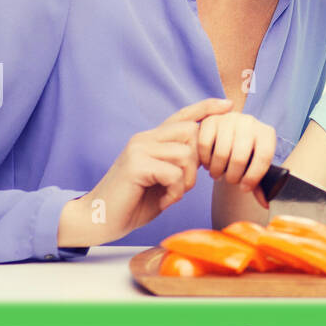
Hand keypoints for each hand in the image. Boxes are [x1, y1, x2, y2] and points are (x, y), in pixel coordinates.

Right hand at [63, 97, 230, 245]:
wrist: (96, 220)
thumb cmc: (132, 202)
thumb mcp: (161, 179)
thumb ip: (179, 164)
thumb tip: (205, 156)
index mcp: (151, 139)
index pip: (183, 115)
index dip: (206, 108)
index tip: (228, 105)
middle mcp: (145, 138)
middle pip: (191, 132)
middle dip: (198, 161)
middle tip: (185, 185)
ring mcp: (139, 149)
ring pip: (185, 154)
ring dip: (186, 182)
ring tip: (172, 196)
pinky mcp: (136, 165)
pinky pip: (174, 173)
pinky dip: (175, 192)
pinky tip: (164, 202)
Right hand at [198, 110, 276, 209]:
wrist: (231, 133)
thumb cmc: (246, 155)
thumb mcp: (255, 166)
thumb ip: (260, 185)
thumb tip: (267, 204)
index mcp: (266, 133)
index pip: (264, 157)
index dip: (253, 177)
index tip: (244, 189)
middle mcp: (250, 122)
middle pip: (240, 157)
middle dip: (233, 176)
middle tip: (230, 181)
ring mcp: (230, 119)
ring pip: (221, 152)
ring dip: (218, 170)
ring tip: (219, 174)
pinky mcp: (211, 121)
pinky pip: (205, 145)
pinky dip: (205, 160)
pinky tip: (210, 164)